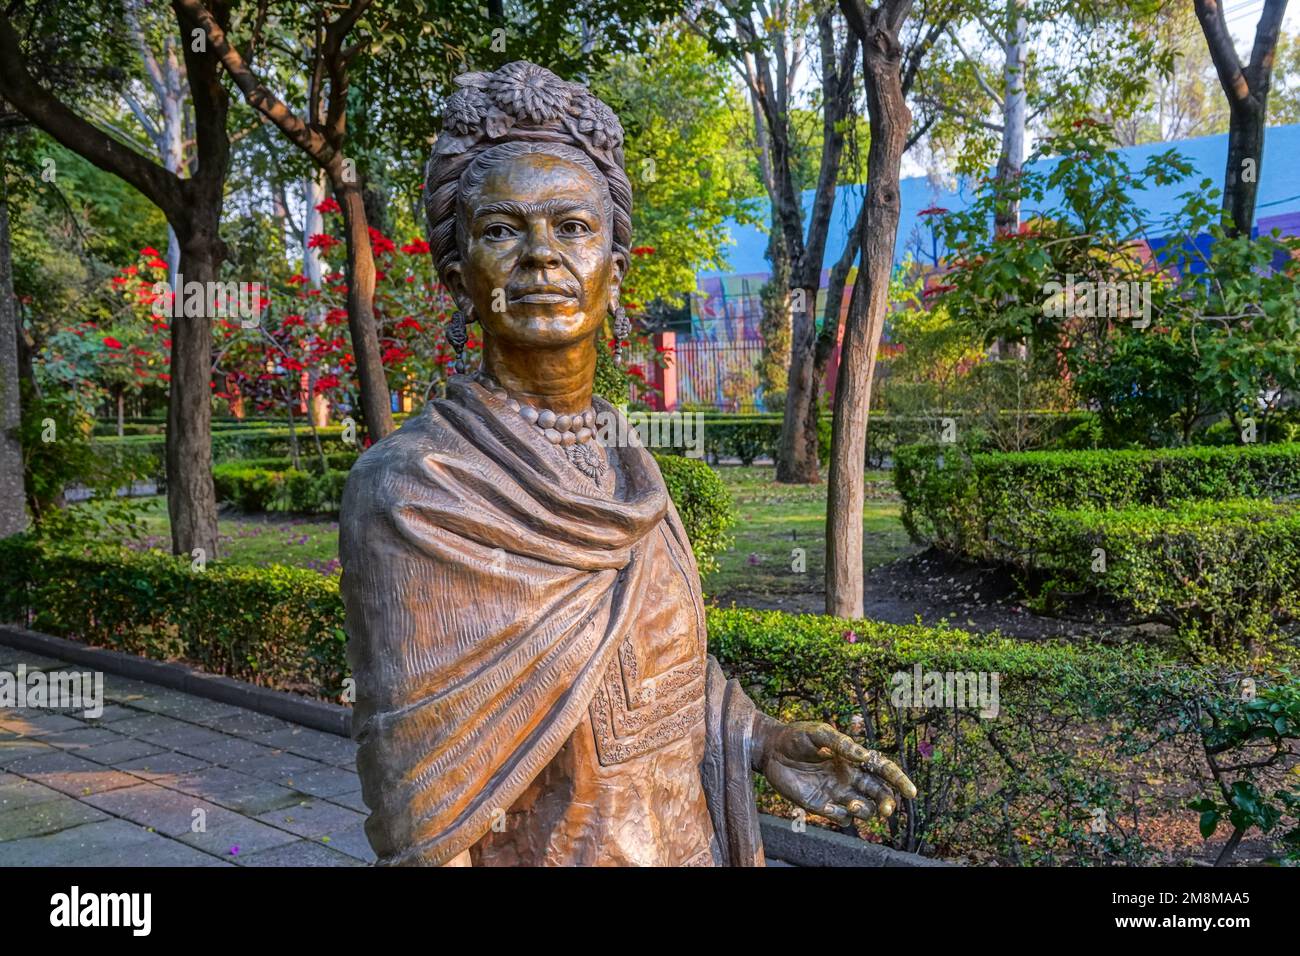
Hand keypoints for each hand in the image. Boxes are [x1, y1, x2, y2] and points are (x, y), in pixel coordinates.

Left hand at [755, 719, 916, 825]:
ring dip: (865, 812)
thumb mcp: (818, 732)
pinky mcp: (820, 805)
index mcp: (853, 759)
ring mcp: (836, 793)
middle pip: (879, 795)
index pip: (883, 771)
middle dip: (887, 803)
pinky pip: (839, 819)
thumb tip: (865, 756)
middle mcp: (849, 778)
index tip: (911, 793)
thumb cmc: (796, 737)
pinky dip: (839, 817)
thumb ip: (841, 743)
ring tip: (852, 805)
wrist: (771, 750)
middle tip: (886, 809)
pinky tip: (827, 806)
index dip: (899, 781)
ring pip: (864, 810)